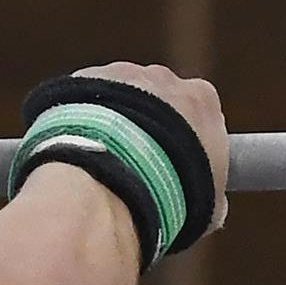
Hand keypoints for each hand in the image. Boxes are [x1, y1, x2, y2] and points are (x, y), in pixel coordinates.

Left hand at [73, 61, 229, 231]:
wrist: (113, 176)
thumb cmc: (167, 191)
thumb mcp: (205, 203)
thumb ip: (212, 194)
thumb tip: (215, 208)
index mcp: (201, 100)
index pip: (196, 115)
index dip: (182, 142)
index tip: (169, 166)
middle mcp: (163, 78)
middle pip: (154, 101)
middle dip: (143, 129)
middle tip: (128, 165)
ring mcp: (119, 76)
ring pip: (115, 98)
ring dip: (108, 124)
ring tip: (96, 161)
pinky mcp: (79, 82)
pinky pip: (78, 101)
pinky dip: (76, 121)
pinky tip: (70, 148)